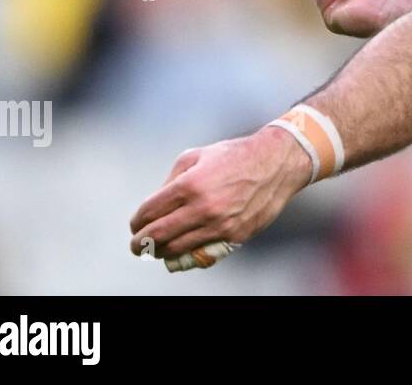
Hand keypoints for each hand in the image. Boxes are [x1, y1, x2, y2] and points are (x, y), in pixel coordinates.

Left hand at [129, 126, 310, 263]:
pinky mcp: (235, 236)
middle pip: (157, 236)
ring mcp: (220, 225)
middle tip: (136, 245)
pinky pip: (201, 253)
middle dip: (140, 243)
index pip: (148, 213)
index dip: (136, 222)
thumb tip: (155, 206)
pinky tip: (181, 249)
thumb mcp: (196, 156)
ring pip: (176, 249)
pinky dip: (187, 254)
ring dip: (160, 252)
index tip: (136, 224)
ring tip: (156, 249)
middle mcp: (203, 207)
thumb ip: (171, 180)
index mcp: (190, 185)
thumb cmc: (234, 156)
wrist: (276, 164)